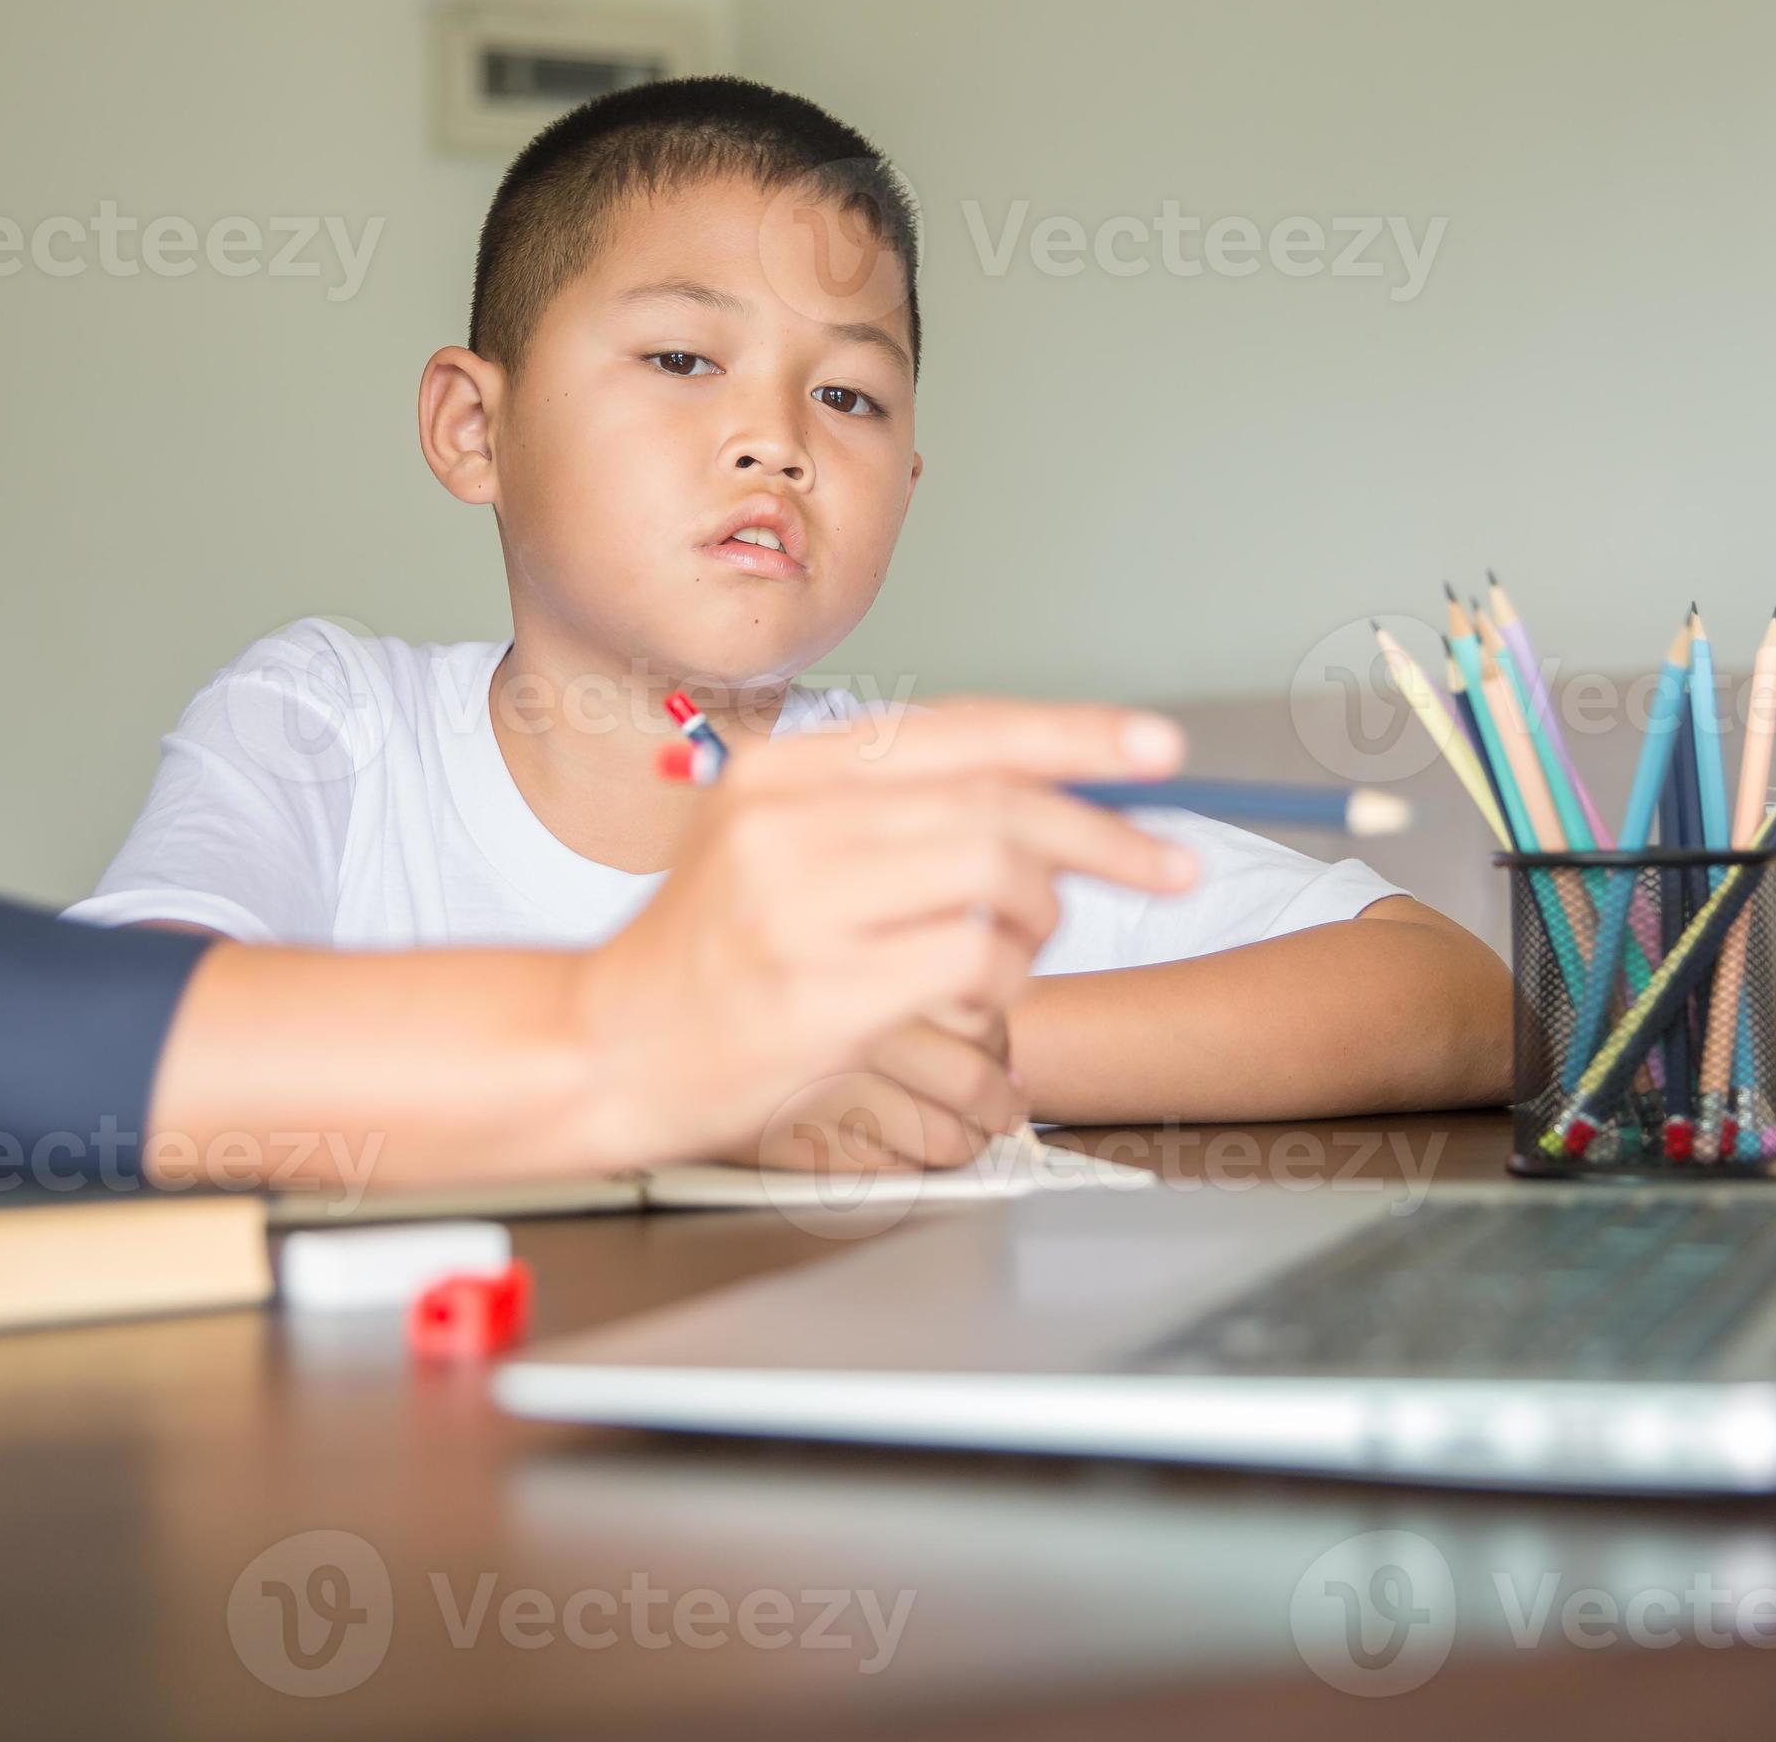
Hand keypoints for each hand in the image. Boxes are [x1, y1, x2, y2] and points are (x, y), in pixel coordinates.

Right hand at [573, 699, 1190, 1167]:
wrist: (609, 1046)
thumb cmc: (712, 953)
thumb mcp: (777, 842)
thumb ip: (889, 806)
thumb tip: (1039, 791)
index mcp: (782, 769)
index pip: (958, 729)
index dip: (1072, 733)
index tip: (1156, 748)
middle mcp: (787, 822)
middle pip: (994, 802)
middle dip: (1102, 836)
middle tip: (1166, 869)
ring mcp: (800, 907)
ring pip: (995, 877)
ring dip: (1041, 917)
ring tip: (1021, 942)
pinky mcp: (823, 992)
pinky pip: (974, 964)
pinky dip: (1005, 980)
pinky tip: (980, 997)